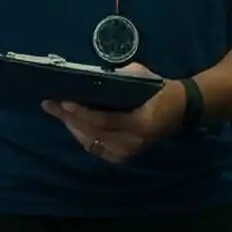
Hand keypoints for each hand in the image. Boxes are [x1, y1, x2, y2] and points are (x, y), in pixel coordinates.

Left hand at [41, 63, 182, 163]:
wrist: (182, 109)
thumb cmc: (159, 88)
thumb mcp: (142, 75)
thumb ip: (120, 76)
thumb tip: (91, 77)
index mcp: (140, 123)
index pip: (102, 121)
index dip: (80, 113)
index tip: (62, 102)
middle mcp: (133, 142)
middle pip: (92, 133)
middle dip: (68, 119)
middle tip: (49, 105)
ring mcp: (129, 152)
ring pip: (91, 143)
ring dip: (72, 128)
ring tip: (58, 112)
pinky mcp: (125, 156)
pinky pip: (97, 149)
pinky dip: (83, 137)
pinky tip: (73, 124)